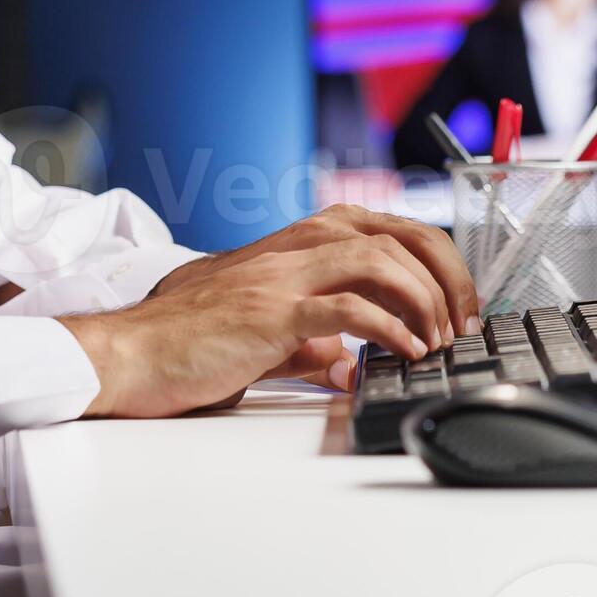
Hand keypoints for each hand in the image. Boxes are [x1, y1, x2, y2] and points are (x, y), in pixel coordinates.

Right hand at [148, 203, 479, 339]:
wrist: (132, 352)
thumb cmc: (190, 341)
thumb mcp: (267, 334)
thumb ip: (314, 346)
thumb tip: (350, 367)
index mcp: (299, 244)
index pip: (390, 230)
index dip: (438, 263)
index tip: (460, 305)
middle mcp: (297, 247)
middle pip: (399, 235)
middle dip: (447, 276)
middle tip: (464, 323)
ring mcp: (284, 275)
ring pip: (380, 260)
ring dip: (424, 301)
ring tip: (437, 340)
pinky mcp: (273, 312)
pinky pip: (349, 309)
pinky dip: (389, 329)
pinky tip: (404, 353)